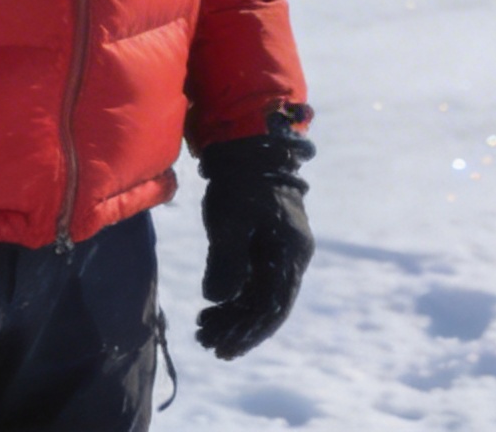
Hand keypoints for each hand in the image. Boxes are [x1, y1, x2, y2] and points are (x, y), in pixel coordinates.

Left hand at [194, 117, 314, 359]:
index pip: (273, 306)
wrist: (247, 148)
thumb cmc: (240, 181)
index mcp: (290, 251)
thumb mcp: (231, 218)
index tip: (222, 347)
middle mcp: (292, 256)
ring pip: (260, 296)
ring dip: (234, 316)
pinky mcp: (266, 246)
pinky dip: (234, 297)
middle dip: (238, 329)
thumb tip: (217, 298)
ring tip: (203, 327)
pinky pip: (254, 282)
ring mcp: (281, 252)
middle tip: (206, 342)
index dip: (248, 332)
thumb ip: (226, 260)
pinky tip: (211, 307)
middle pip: (268, 306)